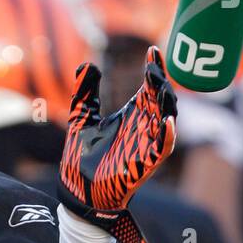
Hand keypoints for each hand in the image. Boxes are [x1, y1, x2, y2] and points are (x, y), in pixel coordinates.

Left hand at [57, 45, 176, 242]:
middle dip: (161, 83)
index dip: (153, 68)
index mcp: (130, 116)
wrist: (74, 191)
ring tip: (162, 87)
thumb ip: (85, 92)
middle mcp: (141, 128)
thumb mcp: (80, 119)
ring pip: (166, 120)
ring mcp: (145, 146)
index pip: (148, 87)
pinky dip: (168, 136)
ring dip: (167, 104)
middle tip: (154, 67)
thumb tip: (87, 64)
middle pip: (161, 100)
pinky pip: (162, 150)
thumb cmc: (80, 159)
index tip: (152, 50)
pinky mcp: (144, 165)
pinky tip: (168, 121)